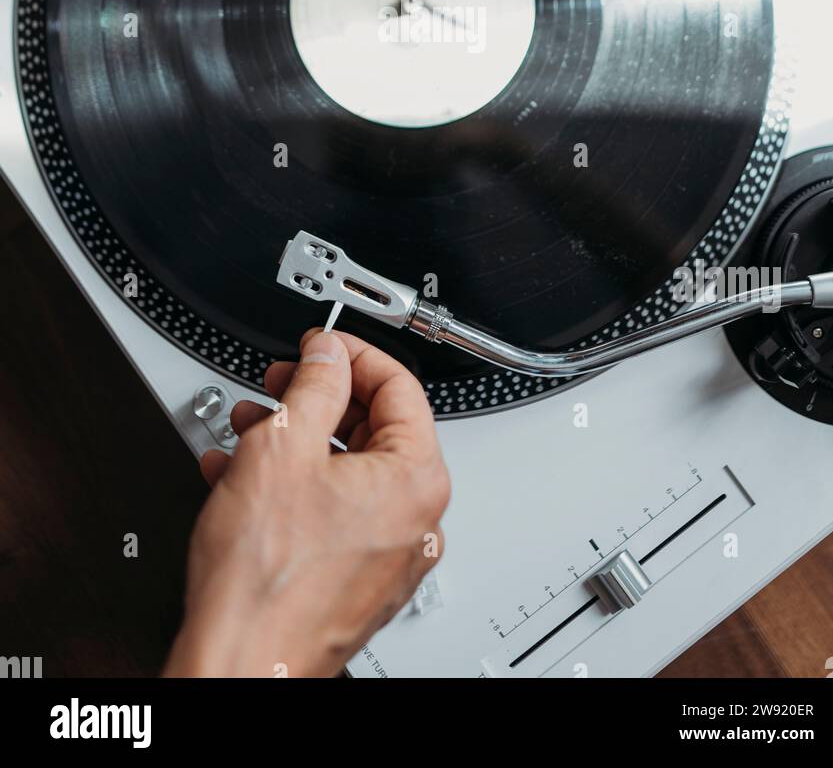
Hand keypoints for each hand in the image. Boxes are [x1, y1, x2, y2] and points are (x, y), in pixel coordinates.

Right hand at [164, 329, 450, 677]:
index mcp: (416, 480)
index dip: (351, 354)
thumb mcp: (283, 446)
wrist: (238, 663)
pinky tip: (242, 480)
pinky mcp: (355, 580)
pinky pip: (333, 513)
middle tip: (279, 386)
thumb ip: (314, 384)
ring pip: (345, 472)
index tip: (320, 346)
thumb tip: (330, 353)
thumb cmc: (266, 579)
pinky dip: (292, 487)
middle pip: (374, 428)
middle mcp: (414, 520)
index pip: (400, 386)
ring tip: (250, 432)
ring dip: (295, 441)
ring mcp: (386, 555)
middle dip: (317, 400)